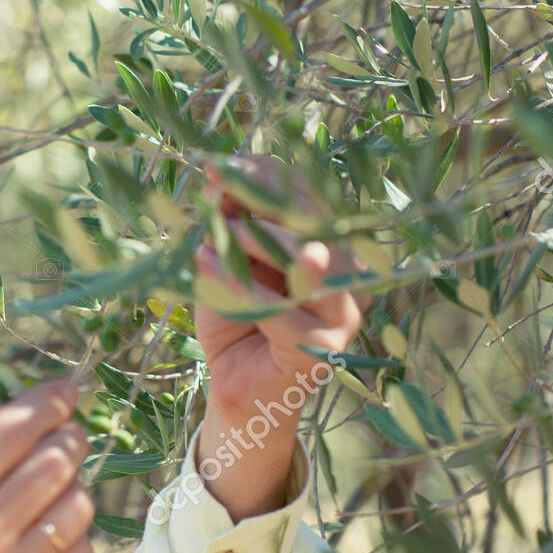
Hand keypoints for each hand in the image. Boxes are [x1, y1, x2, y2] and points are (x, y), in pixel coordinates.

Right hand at [0, 379, 94, 552]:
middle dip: (68, 437)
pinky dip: (75, 532)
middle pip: (53, 464)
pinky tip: (55, 526)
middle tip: (69, 432)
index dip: (47, 403)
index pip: (11, 432)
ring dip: (74, 484)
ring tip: (60, 482)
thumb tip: (25, 416)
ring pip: (75, 508)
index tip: (64, 390)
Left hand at [192, 155, 368, 516]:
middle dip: (261, 207)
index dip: (269, 177)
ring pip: (306, 262)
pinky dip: (241, 290)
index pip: (310, 195)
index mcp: (326, 243)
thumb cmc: (232, 317)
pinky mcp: (323, 349)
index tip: (222, 166)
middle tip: (215, 206)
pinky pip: (285, 314)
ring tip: (206, 243)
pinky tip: (207, 271)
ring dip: (251, 246)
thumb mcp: (223, 260)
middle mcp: (346, 273)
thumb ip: (228, 221)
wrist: (234, 386)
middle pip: (315, 223)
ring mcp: (342, 312)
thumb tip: (219, 173)